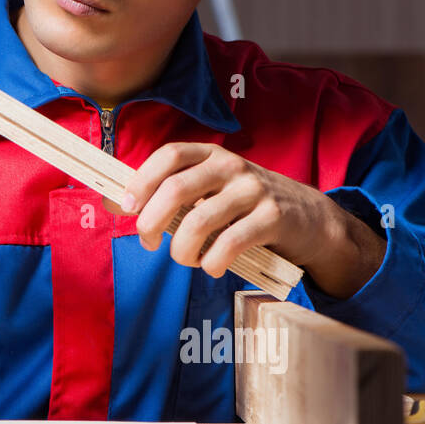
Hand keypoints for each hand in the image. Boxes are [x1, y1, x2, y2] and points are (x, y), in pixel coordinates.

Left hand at [103, 142, 385, 297]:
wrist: (311, 220)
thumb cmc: (246, 207)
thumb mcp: (212, 191)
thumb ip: (170, 195)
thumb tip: (113, 202)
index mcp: (211, 155)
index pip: (169, 155)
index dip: (141, 179)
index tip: (125, 208)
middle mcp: (231, 166)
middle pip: (176, 189)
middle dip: (151, 221)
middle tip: (146, 242)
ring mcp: (254, 190)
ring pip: (199, 221)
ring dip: (182, 250)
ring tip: (185, 260)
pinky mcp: (274, 217)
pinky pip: (230, 243)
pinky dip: (213, 262)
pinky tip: (214, 268)